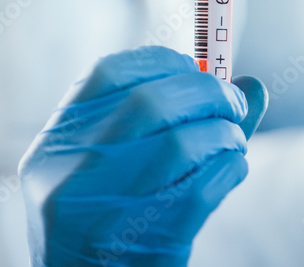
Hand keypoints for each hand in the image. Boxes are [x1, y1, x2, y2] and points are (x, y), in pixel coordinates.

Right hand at [19, 46, 267, 266]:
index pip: (108, 73)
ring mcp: (105, 210)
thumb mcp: (108, 171)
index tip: (192, 69)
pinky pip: (205, 187)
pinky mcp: (145, 242)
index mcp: (54, 145)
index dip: (160, 62)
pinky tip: (231, 169)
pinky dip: (231, 168)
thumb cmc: (104, 228)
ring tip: (232, 142)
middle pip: (151, 101)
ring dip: (225, 133)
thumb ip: (166, 121)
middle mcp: (70, 172)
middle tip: (232, 103)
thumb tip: (250, 83)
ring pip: (182, 142)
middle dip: (208, 92)